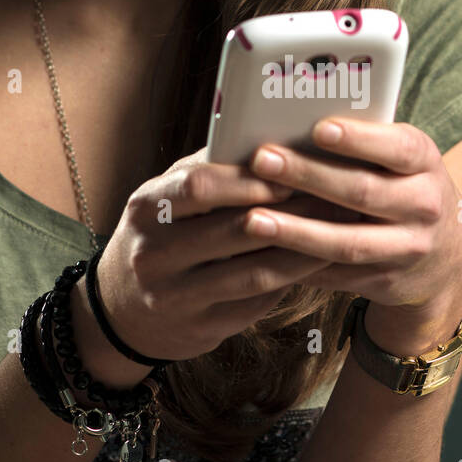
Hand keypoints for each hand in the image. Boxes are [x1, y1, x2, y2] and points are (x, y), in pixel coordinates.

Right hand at [84, 145, 349, 375]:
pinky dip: (292, 280)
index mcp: (146, 208)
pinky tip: (319, 261)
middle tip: (336, 195)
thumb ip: (208, 168)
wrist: (121, 309)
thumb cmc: (160, 234)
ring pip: (253, 272)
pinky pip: (256, 301)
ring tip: (339, 228)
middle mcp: (154, 254)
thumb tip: (269, 134)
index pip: (201, 186)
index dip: (252, 178)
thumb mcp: (166, 197)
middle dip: (292, 210)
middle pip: (234, 230)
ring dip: (302, 249)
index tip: (297, 166)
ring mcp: (175, 296)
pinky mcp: (201, 328)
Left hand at [245, 117, 461, 317]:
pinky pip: (335, 274)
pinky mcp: (386, 282)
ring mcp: (407, 249)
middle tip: (262, 160)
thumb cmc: (405, 189)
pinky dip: (297, 265)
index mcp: (426, 163)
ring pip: (347, 242)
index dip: (358, 140)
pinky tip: (263, 254)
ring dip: (296, 231)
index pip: (397, 148)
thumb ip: (365, 145)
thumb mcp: (403, 162)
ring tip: (253, 220)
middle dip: (308, 176)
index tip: (318, 129)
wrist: (442, 257)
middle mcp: (423, 206)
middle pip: (362, 191)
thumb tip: (295, 122)